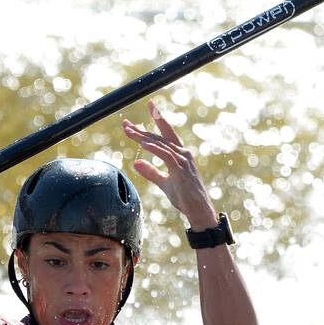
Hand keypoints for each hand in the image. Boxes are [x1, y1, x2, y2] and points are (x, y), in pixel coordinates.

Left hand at [122, 101, 218, 228]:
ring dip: (143, 137)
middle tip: (126, 123)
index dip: (153, 123)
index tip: (141, 114)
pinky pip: (166, 155)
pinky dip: (155, 149)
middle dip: (141, 129)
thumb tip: (135, 162)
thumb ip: (151, 172)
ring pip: (160, 143)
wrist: (198, 210)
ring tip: (129, 132)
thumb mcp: (164, 183)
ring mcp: (183, 160)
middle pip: (159, 136)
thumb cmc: (184, 197)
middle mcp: (183, 153)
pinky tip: (143, 144)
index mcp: (179, 154)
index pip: (164, 135)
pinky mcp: (181, 169)